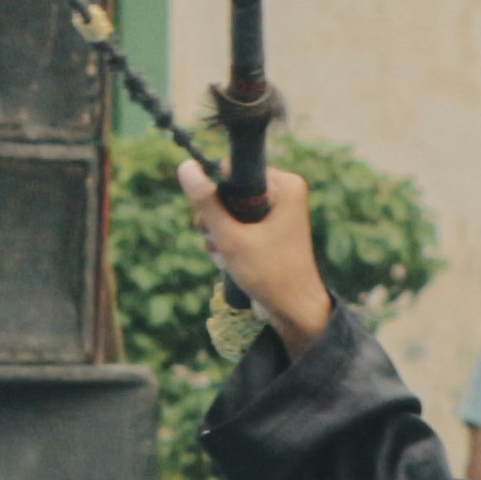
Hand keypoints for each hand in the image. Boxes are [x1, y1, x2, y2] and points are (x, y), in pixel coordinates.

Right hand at [174, 154, 332, 353]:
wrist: (294, 312)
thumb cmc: (270, 275)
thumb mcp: (231, 238)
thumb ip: (207, 203)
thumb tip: (185, 167)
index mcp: (284, 185)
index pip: (233, 171)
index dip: (216, 194)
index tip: (213, 220)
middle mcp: (283, 193)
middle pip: (229, 192)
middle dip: (216, 220)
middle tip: (218, 242)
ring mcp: (276, 212)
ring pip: (229, 212)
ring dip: (219, 236)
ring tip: (225, 257)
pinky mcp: (269, 230)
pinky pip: (238, 226)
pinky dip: (228, 243)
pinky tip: (228, 262)